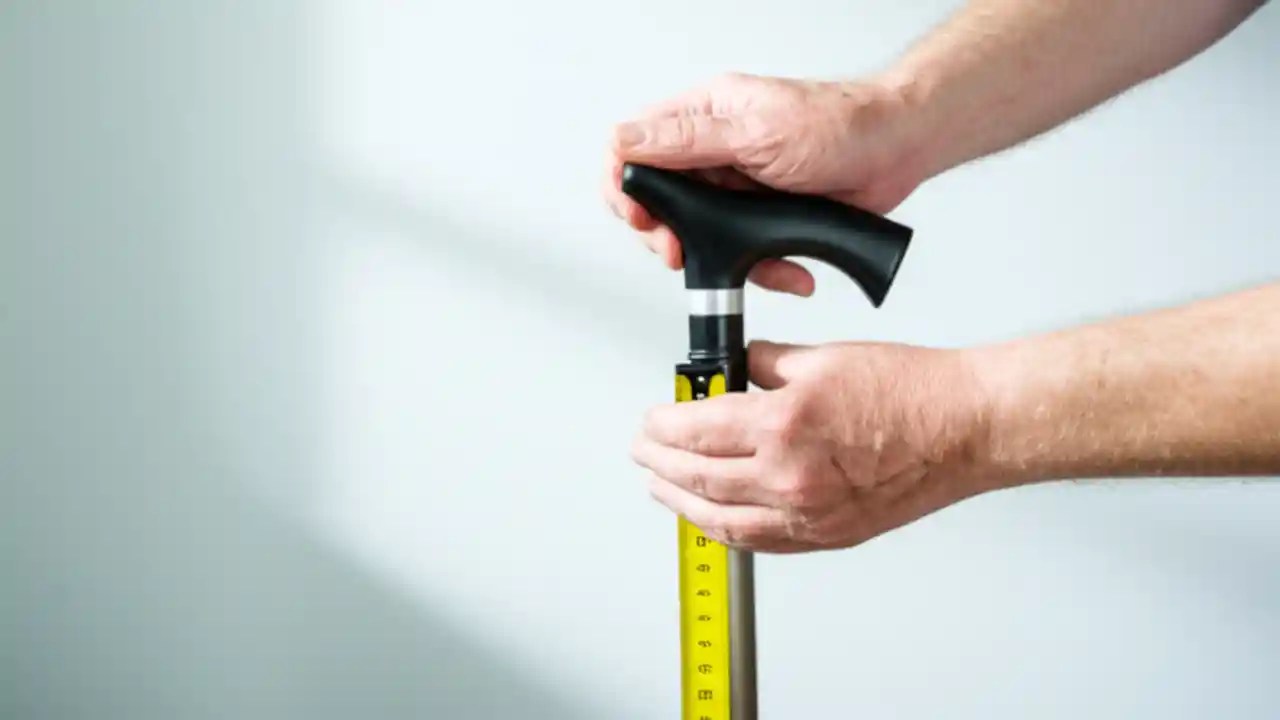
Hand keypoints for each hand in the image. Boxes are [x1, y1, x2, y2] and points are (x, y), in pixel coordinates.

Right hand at [603, 72, 926, 295]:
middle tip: (679, 253)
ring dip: (719, 259)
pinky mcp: (759, 216)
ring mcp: (734, 186)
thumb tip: (624, 141)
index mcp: (702, 116)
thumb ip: (686, 141)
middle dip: (667, 235)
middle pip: (657, 201)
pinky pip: (740, 252)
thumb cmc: (841, 126)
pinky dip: (762, 269)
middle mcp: (711, 150)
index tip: (641, 220)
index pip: (633, 148)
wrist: (899, 150)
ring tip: (748, 266)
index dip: (626, 189)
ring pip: (698, 234)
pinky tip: (788, 271)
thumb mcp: (755, 133)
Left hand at [631, 340, 993, 552]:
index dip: (662, 425)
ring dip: (680, 501)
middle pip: (697, 476)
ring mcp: (807, 514)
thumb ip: (766, 363)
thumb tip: (737, 366)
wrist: (964, 429)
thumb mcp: (823, 357)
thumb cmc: (910, 392)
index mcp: (783, 425)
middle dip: (659, 462)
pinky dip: (723, 530)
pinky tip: (709, 518)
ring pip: (719, 518)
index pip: (695, 430)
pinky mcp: (826, 535)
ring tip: (661, 486)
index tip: (651, 419)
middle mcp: (788, 477)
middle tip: (643, 450)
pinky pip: (757, 541)